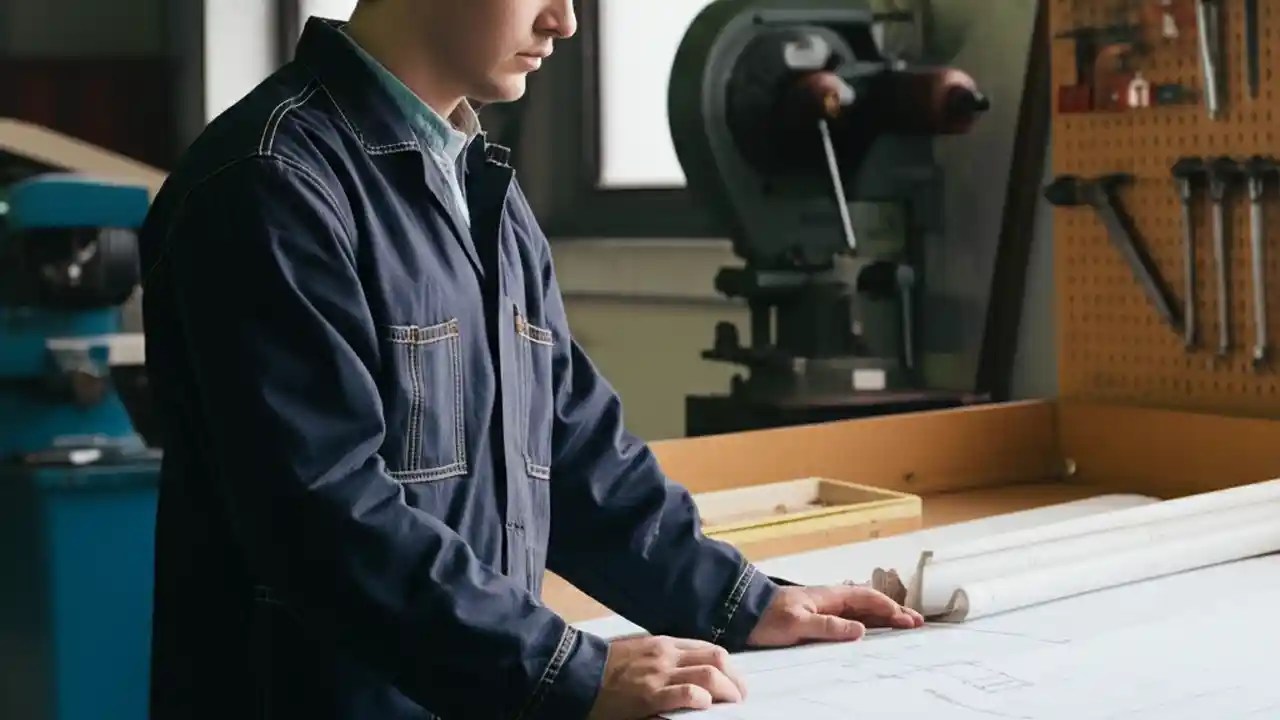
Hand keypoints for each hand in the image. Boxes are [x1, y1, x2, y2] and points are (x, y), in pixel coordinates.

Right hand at [587, 635, 745, 719]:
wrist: (576, 674)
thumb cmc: (606, 668)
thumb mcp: (639, 652)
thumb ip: (664, 657)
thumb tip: (690, 669)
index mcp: (664, 644)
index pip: (708, 648)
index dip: (728, 666)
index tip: (733, 682)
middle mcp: (666, 655)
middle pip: (716, 658)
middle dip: (735, 679)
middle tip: (739, 696)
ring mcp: (659, 675)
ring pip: (709, 674)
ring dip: (727, 691)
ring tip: (731, 705)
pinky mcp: (650, 696)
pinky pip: (687, 693)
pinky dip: (702, 699)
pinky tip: (706, 706)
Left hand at [746, 585, 923, 646]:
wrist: (743, 612)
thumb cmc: (768, 616)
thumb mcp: (798, 623)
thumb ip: (829, 626)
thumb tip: (860, 629)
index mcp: (829, 596)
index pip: (867, 598)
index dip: (889, 608)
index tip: (908, 620)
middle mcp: (829, 599)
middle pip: (868, 603)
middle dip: (893, 611)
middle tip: (916, 623)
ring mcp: (824, 607)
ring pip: (861, 611)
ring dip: (882, 618)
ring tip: (902, 626)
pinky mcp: (816, 617)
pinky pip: (848, 618)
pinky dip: (866, 623)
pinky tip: (872, 631)